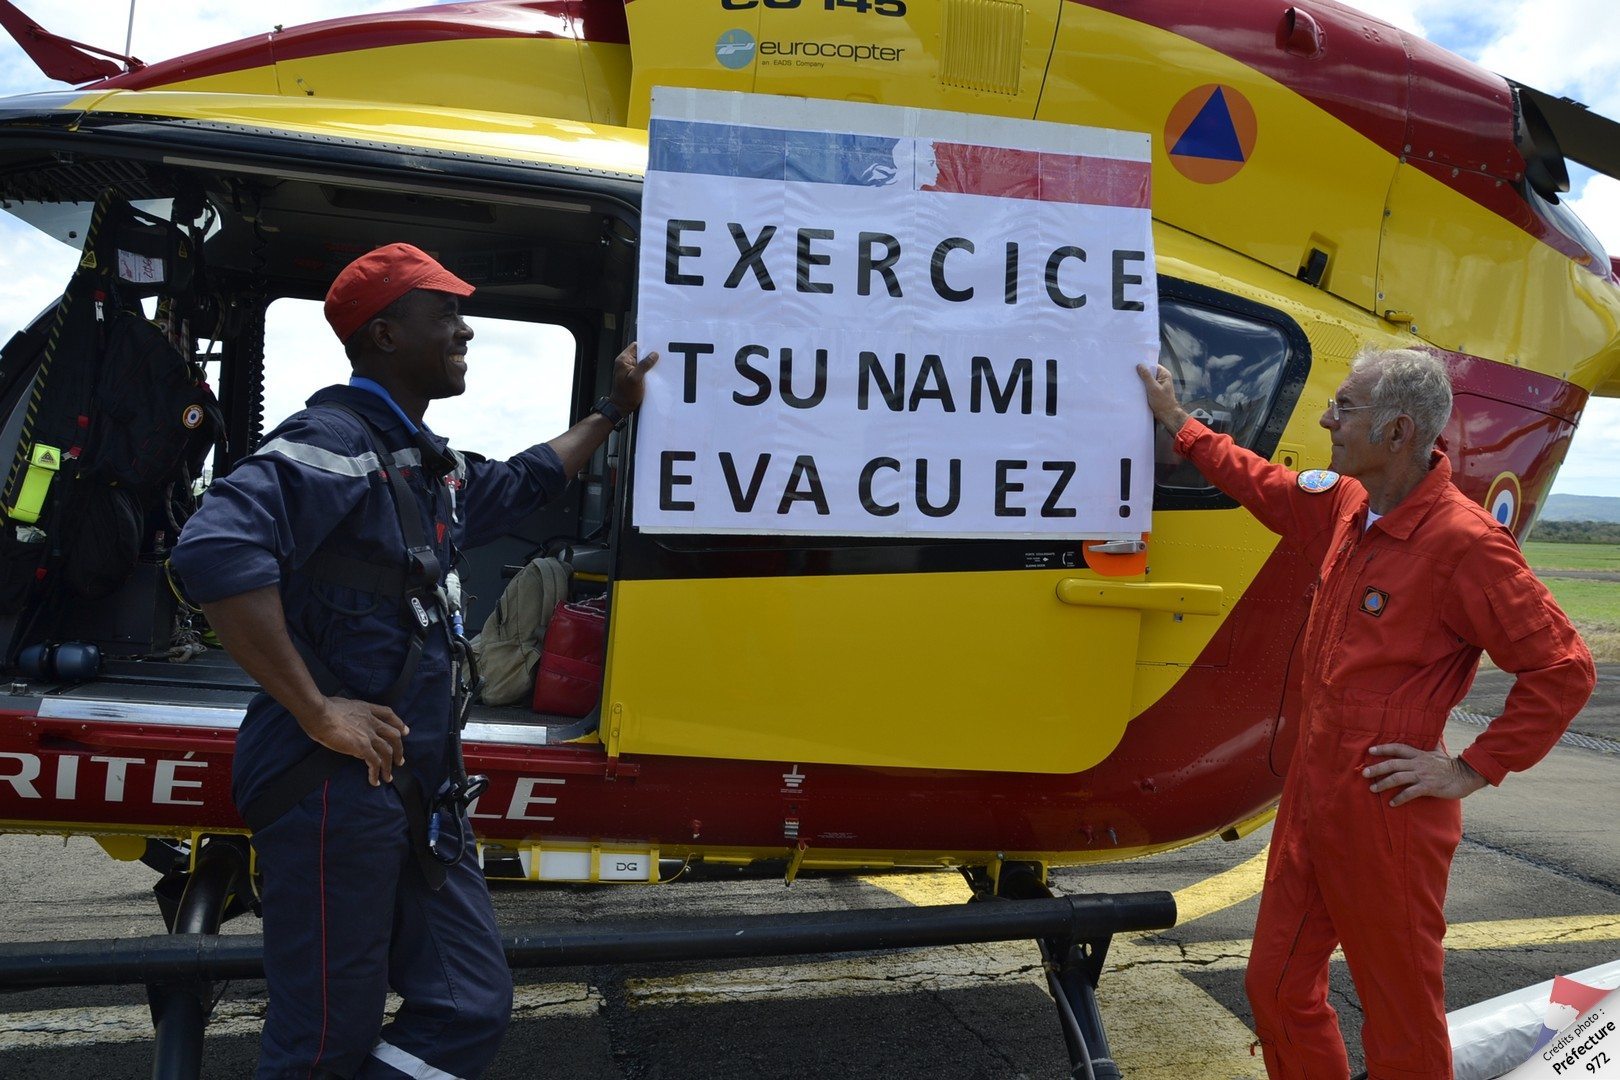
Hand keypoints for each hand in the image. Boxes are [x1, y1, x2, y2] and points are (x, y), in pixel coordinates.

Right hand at [302, 697, 408, 786]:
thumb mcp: (342, 705)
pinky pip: (374, 762)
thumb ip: (350, 714)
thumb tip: (348, 723)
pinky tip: (374, 781)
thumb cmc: (323, 708)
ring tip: (388, 777)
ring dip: (389, 766)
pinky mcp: (362, 746)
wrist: (319, 713)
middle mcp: (371, 721)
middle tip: (400, 761)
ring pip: (387, 751)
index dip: (398, 724)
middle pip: (393, 735)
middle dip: (399, 749)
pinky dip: (376, 773)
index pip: (388, 714)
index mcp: (366, 709)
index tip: (404, 731)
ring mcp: (369, 734)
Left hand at [607, 341, 659, 412]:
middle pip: (640, 354)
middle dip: (649, 357)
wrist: (622, 406)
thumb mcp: (636, 379)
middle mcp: (625, 363)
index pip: (635, 346)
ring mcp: (630, 369)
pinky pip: (643, 369)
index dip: (645, 347)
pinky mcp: (634, 375)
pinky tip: (652, 375)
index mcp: (623, 360)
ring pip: (642, 361)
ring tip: (654, 369)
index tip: (654, 350)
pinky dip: (648, 371)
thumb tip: (653, 355)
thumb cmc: (625, 395)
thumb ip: (644, 365)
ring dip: (649, 365)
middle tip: (656, 361)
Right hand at [1135, 363, 1188, 431]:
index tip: (1135, 365)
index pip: (1152, 366)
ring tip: (1132, 381)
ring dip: (1140, 381)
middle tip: (1131, 373)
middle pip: (1149, 372)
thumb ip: (1146, 376)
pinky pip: (1146, 386)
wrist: (1166, 415)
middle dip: (1141, 373)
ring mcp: (1157, 385)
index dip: (1144, 365)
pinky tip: (1135, 388)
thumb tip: (1140, 366)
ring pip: (1146, 379)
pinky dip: (1141, 387)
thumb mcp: (1153, 388)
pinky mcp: (1154, 391)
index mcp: (1164, 375)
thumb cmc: (1163, 402)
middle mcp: (1161, 378)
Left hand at [1363, 743, 1486, 806]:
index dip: (1384, 748)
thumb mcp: (1439, 752)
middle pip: (1393, 764)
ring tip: (1372, 789)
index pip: (1398, 748)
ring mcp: (1423, 775)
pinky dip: (1400, 798)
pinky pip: (1410, 793)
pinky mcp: (1428, 787)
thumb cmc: (1450, 765)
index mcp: (1419, 754)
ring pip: (1398, 778)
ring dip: (1383, 784)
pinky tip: (1392, 803)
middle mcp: (1418, 763)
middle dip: (1377, 768)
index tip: (1370, 751)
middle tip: (1364, 773)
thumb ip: (1432, 744)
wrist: (1466, 776)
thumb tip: (1434, 735)